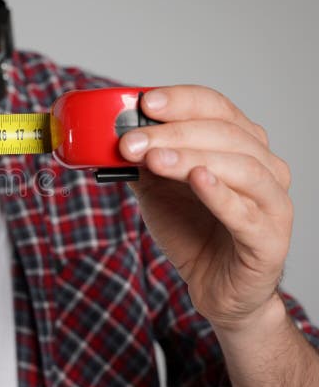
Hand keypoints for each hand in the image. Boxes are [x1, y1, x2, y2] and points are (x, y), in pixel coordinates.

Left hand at [119, 86, 292, 330]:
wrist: (215, 285)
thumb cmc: (192, 229)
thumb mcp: (157, 188)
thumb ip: (142, 161)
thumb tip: (115, 134)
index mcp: (240, 145)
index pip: (215, 107)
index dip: (181, 101)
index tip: (144, 103)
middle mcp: (264, 166)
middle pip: (225, 133)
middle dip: (174, 133)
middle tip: (132, 141)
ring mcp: (272, 201)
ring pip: (240, 167)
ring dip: (191, 157)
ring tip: (154, 159)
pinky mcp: (269, 238)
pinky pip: (246, 212)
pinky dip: (221, 193)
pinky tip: (197, 180)